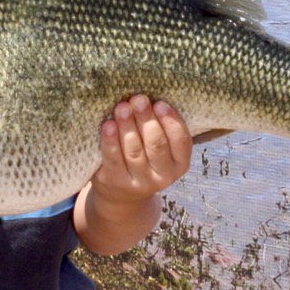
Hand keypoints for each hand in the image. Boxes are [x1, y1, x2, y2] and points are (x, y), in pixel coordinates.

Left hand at [73, 94, 191, 254]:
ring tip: (122, 107)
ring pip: (134, 150)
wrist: (122, 195)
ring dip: (128, 126)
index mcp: (179, 164)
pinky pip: (113, 158)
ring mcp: (138, 182)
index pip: (181, 142)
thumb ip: (161, 127)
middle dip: (146, 119)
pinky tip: (108, 124)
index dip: (171, 121)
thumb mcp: (161, 149)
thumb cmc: (145, 158)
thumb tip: (151, 94)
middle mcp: (162, 176)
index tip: (160, 103)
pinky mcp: (115, 182)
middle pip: (156, 144)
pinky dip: (110, 140)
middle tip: (138, 99)